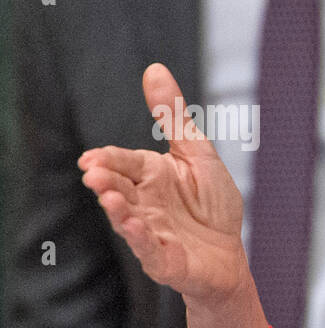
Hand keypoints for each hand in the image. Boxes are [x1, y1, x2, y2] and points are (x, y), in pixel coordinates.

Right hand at [79, 63, 248, 305]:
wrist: (229, 254)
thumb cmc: (212, 204)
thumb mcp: (197, 154)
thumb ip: (174, 117)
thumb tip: (154, 68)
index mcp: (151, 175)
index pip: (126, 162)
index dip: (109, 160)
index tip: (91, 158)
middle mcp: (144, 202)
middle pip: (120, 189)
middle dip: (106, 181)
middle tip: (94, 173)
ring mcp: (151, 231)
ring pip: (128, 219)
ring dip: (117, 209)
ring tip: (108, 197)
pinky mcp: (163, 259)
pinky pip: (149, 248)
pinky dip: (142, 238)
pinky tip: (137, 225)